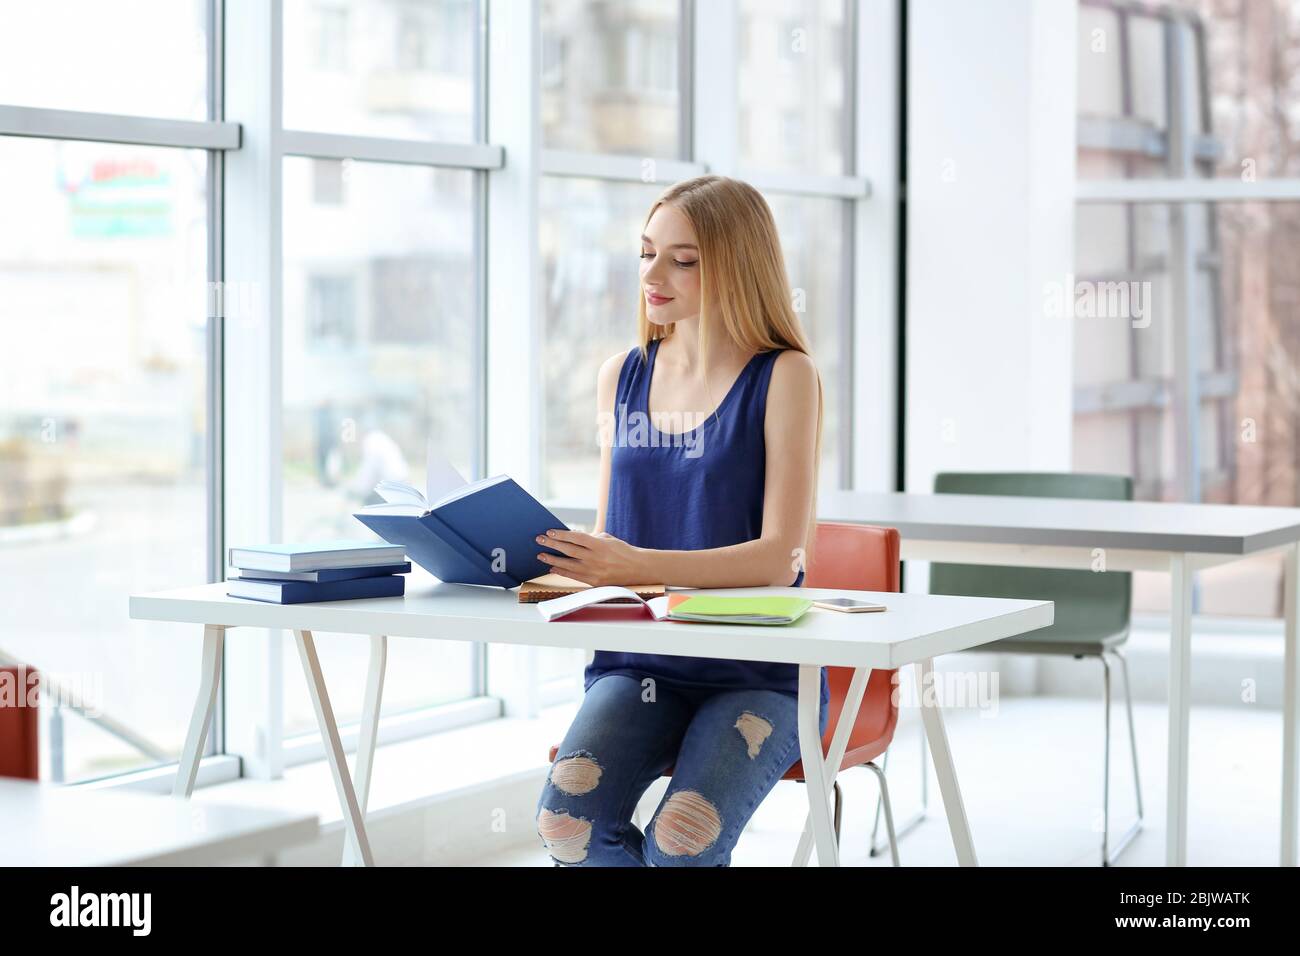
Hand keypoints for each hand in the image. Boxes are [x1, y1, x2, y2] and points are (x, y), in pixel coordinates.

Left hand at [534, 530, 649, 585]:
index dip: (562, 534)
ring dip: (553, 560)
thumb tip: (573, 539)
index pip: (577, 537)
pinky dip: (562, 571)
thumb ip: (591, 539)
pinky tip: (553, 568)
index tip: (550, 531)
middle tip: (539, 540)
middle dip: (552, 544)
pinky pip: (574, 576)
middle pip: (569, 550)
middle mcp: (596, 558)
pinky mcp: (594, 582)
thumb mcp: (608, 540)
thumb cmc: (622, 551)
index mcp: (600, 545)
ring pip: (569, 565)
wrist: (638, 569)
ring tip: (541, 555)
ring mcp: (594, 571)